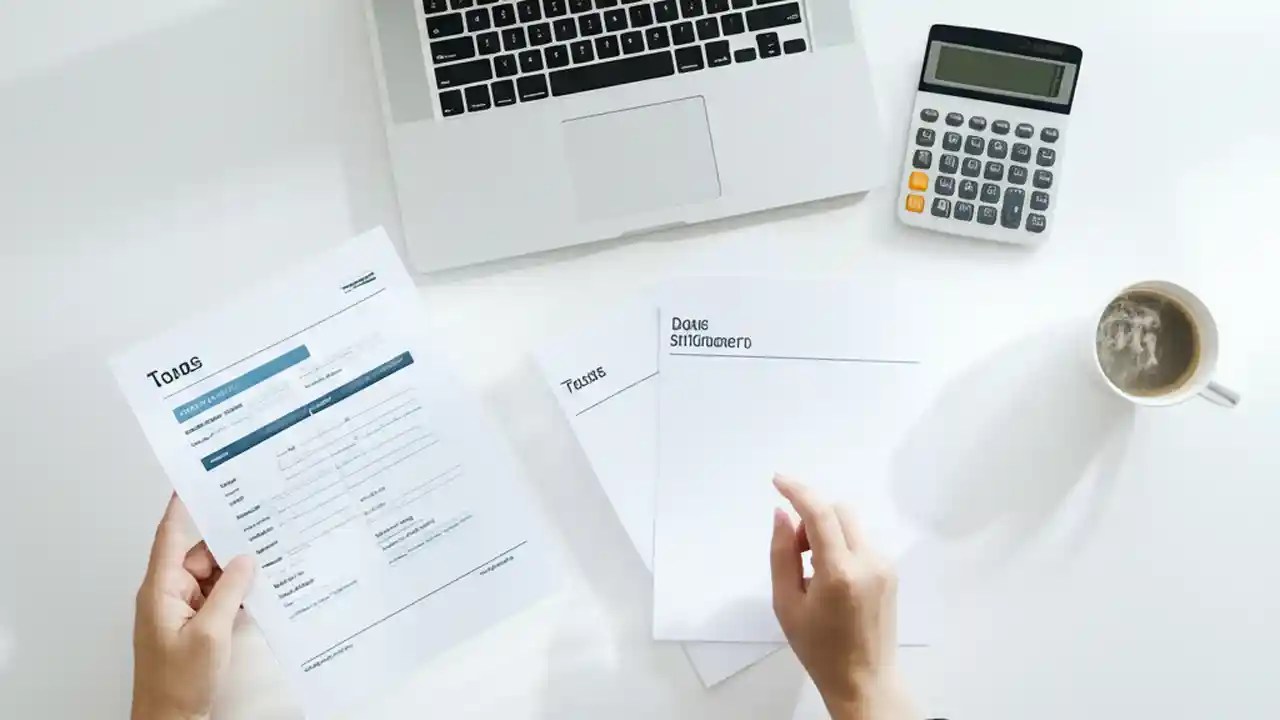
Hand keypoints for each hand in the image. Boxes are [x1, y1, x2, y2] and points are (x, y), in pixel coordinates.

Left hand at [132, 495, 255, 719]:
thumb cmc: (178, 686)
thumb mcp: (210, 633)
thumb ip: (228, 591)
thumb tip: (244, 560)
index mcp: (160, 590)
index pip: (169, 537)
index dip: (180, 507)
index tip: (190, 481)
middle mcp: (167, 595)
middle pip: (199, 555)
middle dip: (228, 546)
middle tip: (259, 528)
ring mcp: (180, 611)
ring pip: (212, 576)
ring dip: (236, 575)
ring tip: (265, 565)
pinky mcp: (193, 626)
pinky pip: (216, 597)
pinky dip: (235, 594)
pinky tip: (255, 594)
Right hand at [770, 475, 909, 719]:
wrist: (865, 680)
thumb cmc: (819, 648)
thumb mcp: (786, 604)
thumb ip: (781, 554)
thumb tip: (781, 515)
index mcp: (839, 572)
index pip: (820, 513)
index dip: (797, 490)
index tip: (777, 481)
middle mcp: (868, 562)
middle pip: (839, 510)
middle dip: (812, 517)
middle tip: (797, 550)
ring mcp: (884, 565)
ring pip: (851, 524)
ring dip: (827, 532)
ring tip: (813, 570)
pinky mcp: (891, 571)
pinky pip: (861, 541)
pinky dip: (841, 545)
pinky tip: (832, 578)